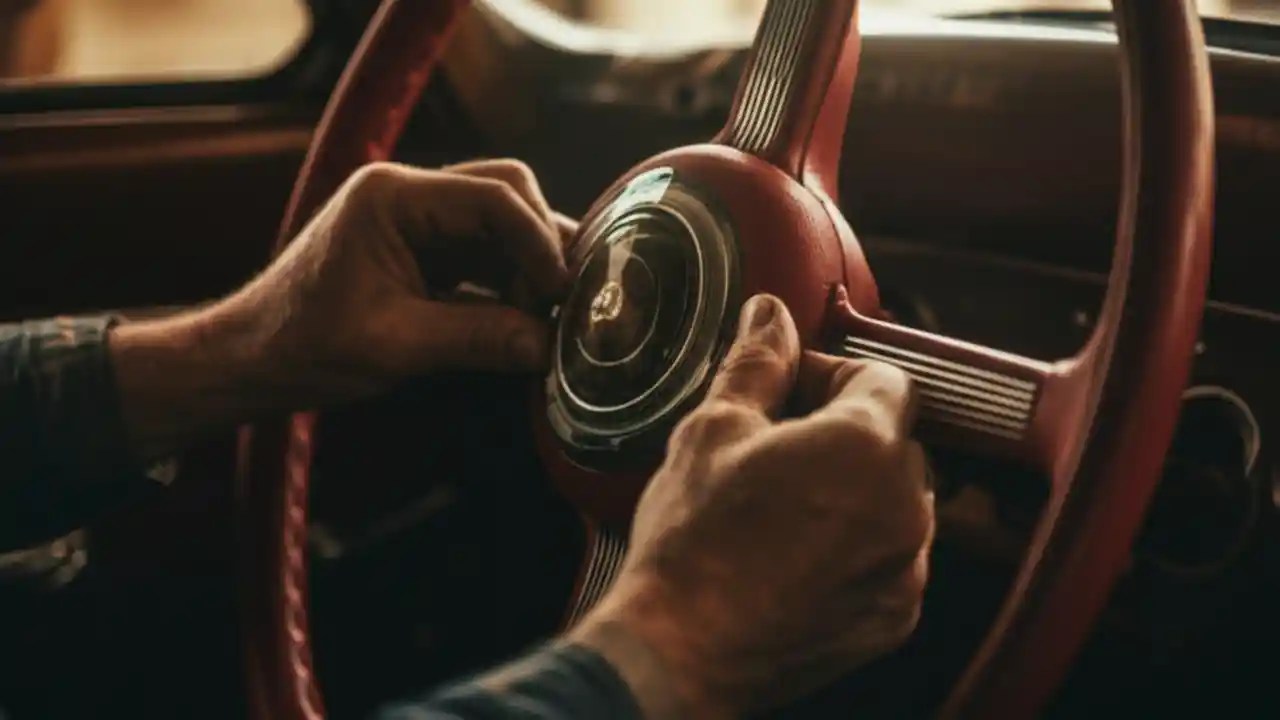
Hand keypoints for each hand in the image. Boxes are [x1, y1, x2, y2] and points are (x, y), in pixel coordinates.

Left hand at [110, 159, 573, 456]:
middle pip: (506, 194)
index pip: (493, 196)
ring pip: (502, 226)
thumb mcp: (394, 346)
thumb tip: (548, 346)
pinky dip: (511, 287)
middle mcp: (409, 195)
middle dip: (541, 245)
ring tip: (549, 319)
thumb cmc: (302, 346)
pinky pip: (486, 257)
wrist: (252, 361)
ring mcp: (418, 221)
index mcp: (392, 196)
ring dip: (529, 269)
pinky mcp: (424, 253)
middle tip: (561, 302)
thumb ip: (477, 339)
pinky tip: (526, 322)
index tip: (561, 291)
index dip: (539, 241)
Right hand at [571, 294, 934, 718]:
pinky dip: (859, 548)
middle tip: (779, 447)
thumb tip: (771, 315)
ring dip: (855, 491)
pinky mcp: (894, 616)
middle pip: (895, 440)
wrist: (680, 649)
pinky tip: (798, 553)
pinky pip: (893, 559)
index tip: (792, 392)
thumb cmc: (693, 541)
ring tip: (785, 505)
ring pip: (898, 501)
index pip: (885, 379)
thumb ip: (758, 363)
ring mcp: (905, 568)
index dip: (834, 376)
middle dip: (845, 433)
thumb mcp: (714, 429)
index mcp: (865, 446)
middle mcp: (905, 506)